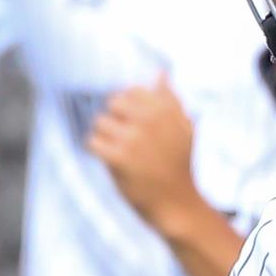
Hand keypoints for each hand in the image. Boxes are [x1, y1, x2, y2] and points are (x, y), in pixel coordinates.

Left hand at [87, 71, 202, 230]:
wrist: (176, 202)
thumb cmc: (178, 164)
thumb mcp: (182, 128)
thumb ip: (169, 99)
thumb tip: (159, 72)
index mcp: (165, 108)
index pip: (130, 92)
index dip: (129, 111)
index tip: (138, 129)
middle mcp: (149, 119)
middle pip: (113, 104)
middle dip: (116, 122)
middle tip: (129, 143)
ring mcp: (133, 138)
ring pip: (100, 123)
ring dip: (106, 139)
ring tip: (122, 154)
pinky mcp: (118, 157)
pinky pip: (92, 142)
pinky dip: (98, 152)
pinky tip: (113, 162)